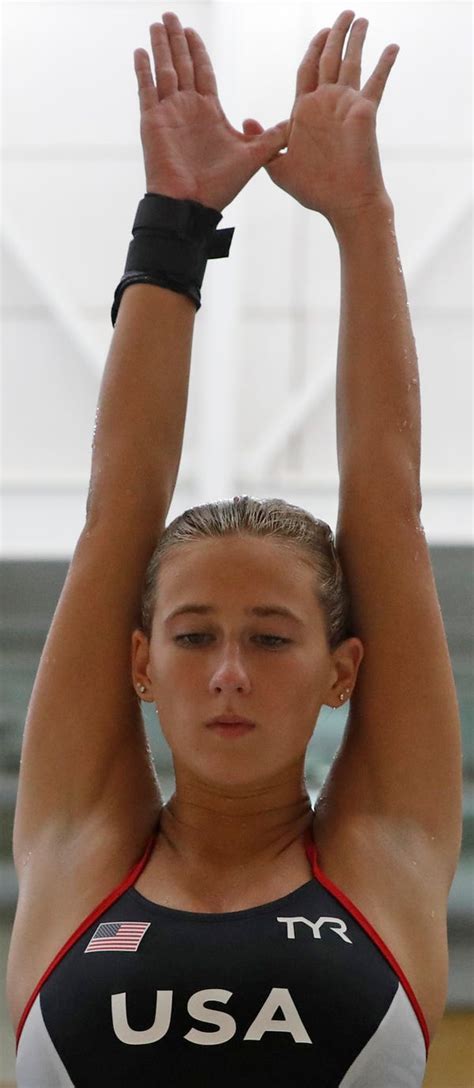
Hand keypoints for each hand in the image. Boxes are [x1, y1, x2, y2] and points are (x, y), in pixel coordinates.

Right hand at [134, 11, 290, 213]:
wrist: (192, 205)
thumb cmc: (220, 186)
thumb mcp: (255, 156)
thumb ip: (273, 137)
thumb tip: (293, 123)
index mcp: (209, 112)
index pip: (203, 72)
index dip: (197, 50)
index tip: (191, 31)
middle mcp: (187, 108)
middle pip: (182, 64)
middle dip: (177, 40)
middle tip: (170, 16)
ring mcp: (168, 113)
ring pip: (164, 70)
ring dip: (161, 46)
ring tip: (157, 23)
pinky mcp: (153, 122)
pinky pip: (146, 90)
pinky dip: (143, 71)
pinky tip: (140, 51)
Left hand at [242, 10, 398, 224]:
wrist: (343, 203)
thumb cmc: (314, 190)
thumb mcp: (278, 166)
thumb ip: (264, 140)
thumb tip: (246, 121)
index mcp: (306, 111)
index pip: (309, 69)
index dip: (314, 49)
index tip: (322, 32)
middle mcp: (326, 103)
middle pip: (330, 58)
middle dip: (336, 34)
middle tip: (345, 14)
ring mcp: (346, 106)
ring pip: (351, 63)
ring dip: (357, 39)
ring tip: (362, 19)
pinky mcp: (364, 112)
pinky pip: (376, 83)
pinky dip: (384, 65)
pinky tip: (392, 47)